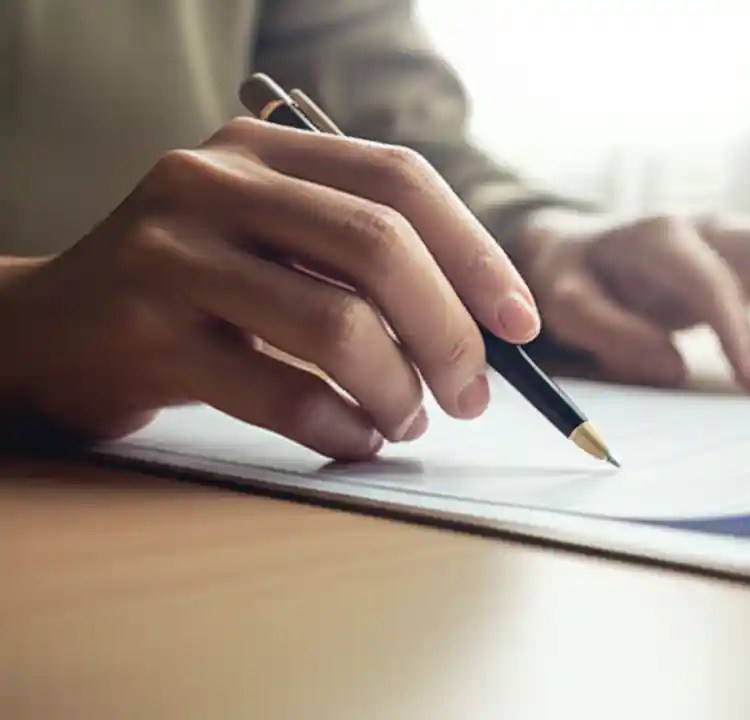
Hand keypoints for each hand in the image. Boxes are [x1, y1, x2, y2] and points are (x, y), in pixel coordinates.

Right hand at [0, 118, 539, 459]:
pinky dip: (340, 426)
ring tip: (406, 421)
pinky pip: (282, 392)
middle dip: (449, 332)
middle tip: (473, 394)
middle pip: (380, 246)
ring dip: (398, 389)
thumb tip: (489, 322)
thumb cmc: (195, 294)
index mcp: (262, 150)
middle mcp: (214, 183)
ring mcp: (173, 252)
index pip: (401, 181)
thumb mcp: (272, 242)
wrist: (48, 332)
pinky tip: (353, 437)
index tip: (521, 322)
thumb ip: (363, 258)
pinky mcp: (147, 334)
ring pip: (338, 323)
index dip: (477, 254)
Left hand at [513, 210, 749, 390]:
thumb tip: (672, 368)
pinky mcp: (744, 258)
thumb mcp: (567, 301)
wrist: (576, 244)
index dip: (737, 330)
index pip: (711, 279)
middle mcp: (703, 227)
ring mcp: (729, 238)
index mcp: (656, 236)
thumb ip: (609, 330)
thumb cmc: (573, 277)